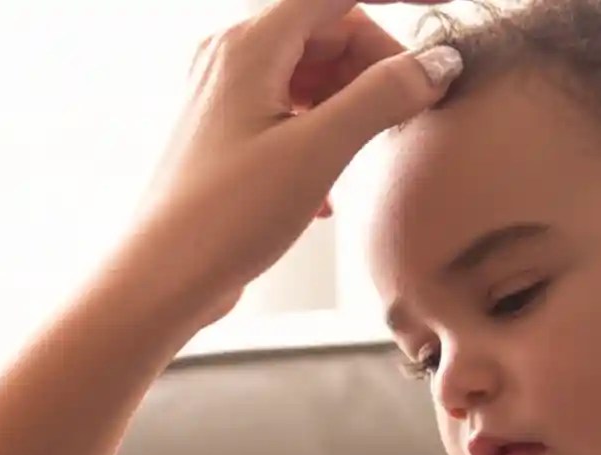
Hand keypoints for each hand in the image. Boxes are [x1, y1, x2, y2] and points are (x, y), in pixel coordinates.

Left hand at [128, 0, 462, 323]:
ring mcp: (226, 97)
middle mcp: (232, 58)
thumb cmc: (225, 217)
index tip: (440, 16)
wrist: (160, 280)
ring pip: (310, 73)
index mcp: (250, 46)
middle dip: (375, 62)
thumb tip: (436, 62)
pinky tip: (327, 193)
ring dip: (350, 103)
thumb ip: (381, 98)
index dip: (396, 1)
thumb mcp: (317, 152)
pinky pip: (291, 111)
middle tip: (410, 109)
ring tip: (369, 150)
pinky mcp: (228, 136)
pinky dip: (322, 134)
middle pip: (326, 30)